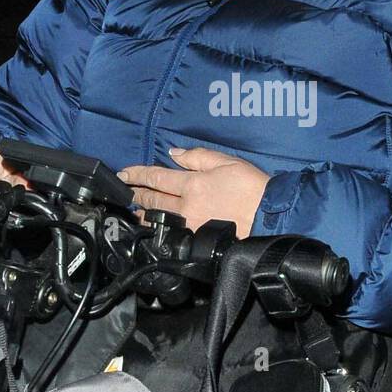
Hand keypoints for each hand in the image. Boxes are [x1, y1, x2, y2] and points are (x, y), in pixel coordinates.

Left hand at [118, 147, 268, 235]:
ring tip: (134, 210)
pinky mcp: (197, 238)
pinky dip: (159, 227)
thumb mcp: (226, 162)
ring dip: (143, 213)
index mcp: (192, 183)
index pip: (157, 177)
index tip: (124, 174)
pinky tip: (154, 227)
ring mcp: (190, 225)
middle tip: (124, 191)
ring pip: (159, 218)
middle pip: (153, 199)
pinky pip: (171, 231)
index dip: (137, 174)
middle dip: (136, 194)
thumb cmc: (252, 187)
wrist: (268, 216)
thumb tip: (173, 153)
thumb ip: (197, 157)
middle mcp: (186, 206)